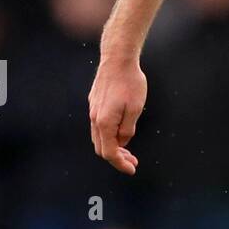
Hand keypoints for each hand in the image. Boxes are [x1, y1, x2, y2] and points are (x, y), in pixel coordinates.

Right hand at [89, 56, 146, 173]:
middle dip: (117, 157)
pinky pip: (99, 126)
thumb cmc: (130, 83)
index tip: (132, 169)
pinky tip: (121, 133)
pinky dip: (109, 135)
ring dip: (113, 146)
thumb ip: (127, 130)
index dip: (120, 164)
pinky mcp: (94, 103)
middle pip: (102, 148)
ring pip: (99, 137)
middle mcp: (95, 118)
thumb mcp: (135, 109)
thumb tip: (122, 142)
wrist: (117, 59)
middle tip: (133, 161)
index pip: (110, 152)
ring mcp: (93, 110)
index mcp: (104, 122)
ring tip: (128, 150)